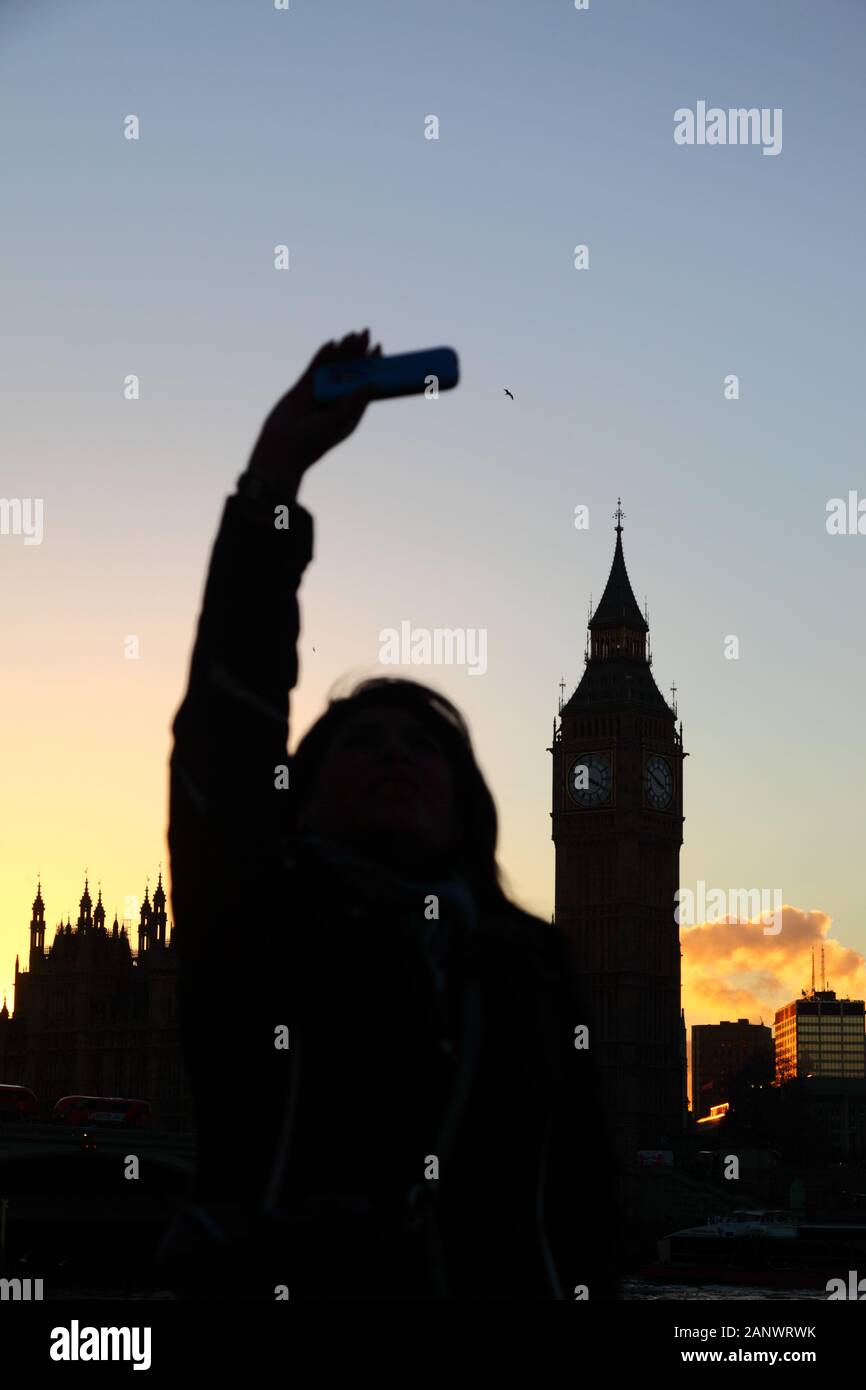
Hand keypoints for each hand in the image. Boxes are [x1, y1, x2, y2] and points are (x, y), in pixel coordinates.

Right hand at [247, 330, 381, 492]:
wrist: (281, 448)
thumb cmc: (312, 442)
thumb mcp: (338, 421)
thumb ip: (354, 402)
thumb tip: (374, 384)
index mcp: (350, 410)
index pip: (366, 384)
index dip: (374, 366)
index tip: (379, 348)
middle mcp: (336, 400)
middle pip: (351, 371)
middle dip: (359, 352)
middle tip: (366, 333)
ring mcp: (319, 393)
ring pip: (333, 367)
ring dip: (342, 351)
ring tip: (351, 335)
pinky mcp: (303, 389)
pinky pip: (315, 368)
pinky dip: (322, 356)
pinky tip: (331, 343)